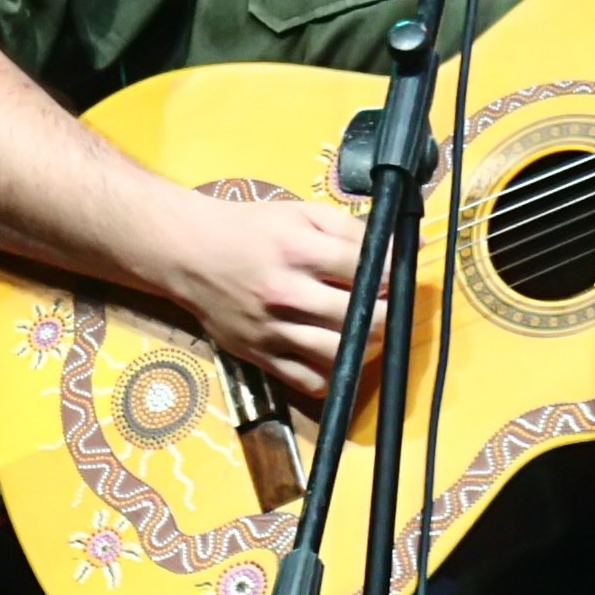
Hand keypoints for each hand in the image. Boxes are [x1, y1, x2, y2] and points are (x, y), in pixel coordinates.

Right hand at [166, 197, 384, 399]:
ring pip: (340, 354)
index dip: (393, 276)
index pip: (369, 271)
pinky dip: (333, 375)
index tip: (396, 276)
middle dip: (389, 314)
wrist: (190, 254)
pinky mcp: (260, 356)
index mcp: (299, 251)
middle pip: (362, 318)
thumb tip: (405, 245)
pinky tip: (339, 357)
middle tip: (389, 307)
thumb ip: (353, 230)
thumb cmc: (252, 229)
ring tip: (369, 332)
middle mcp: (287, 293)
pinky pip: (308, 380)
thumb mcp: (302, 214)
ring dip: (367, 347)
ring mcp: (273, 330)